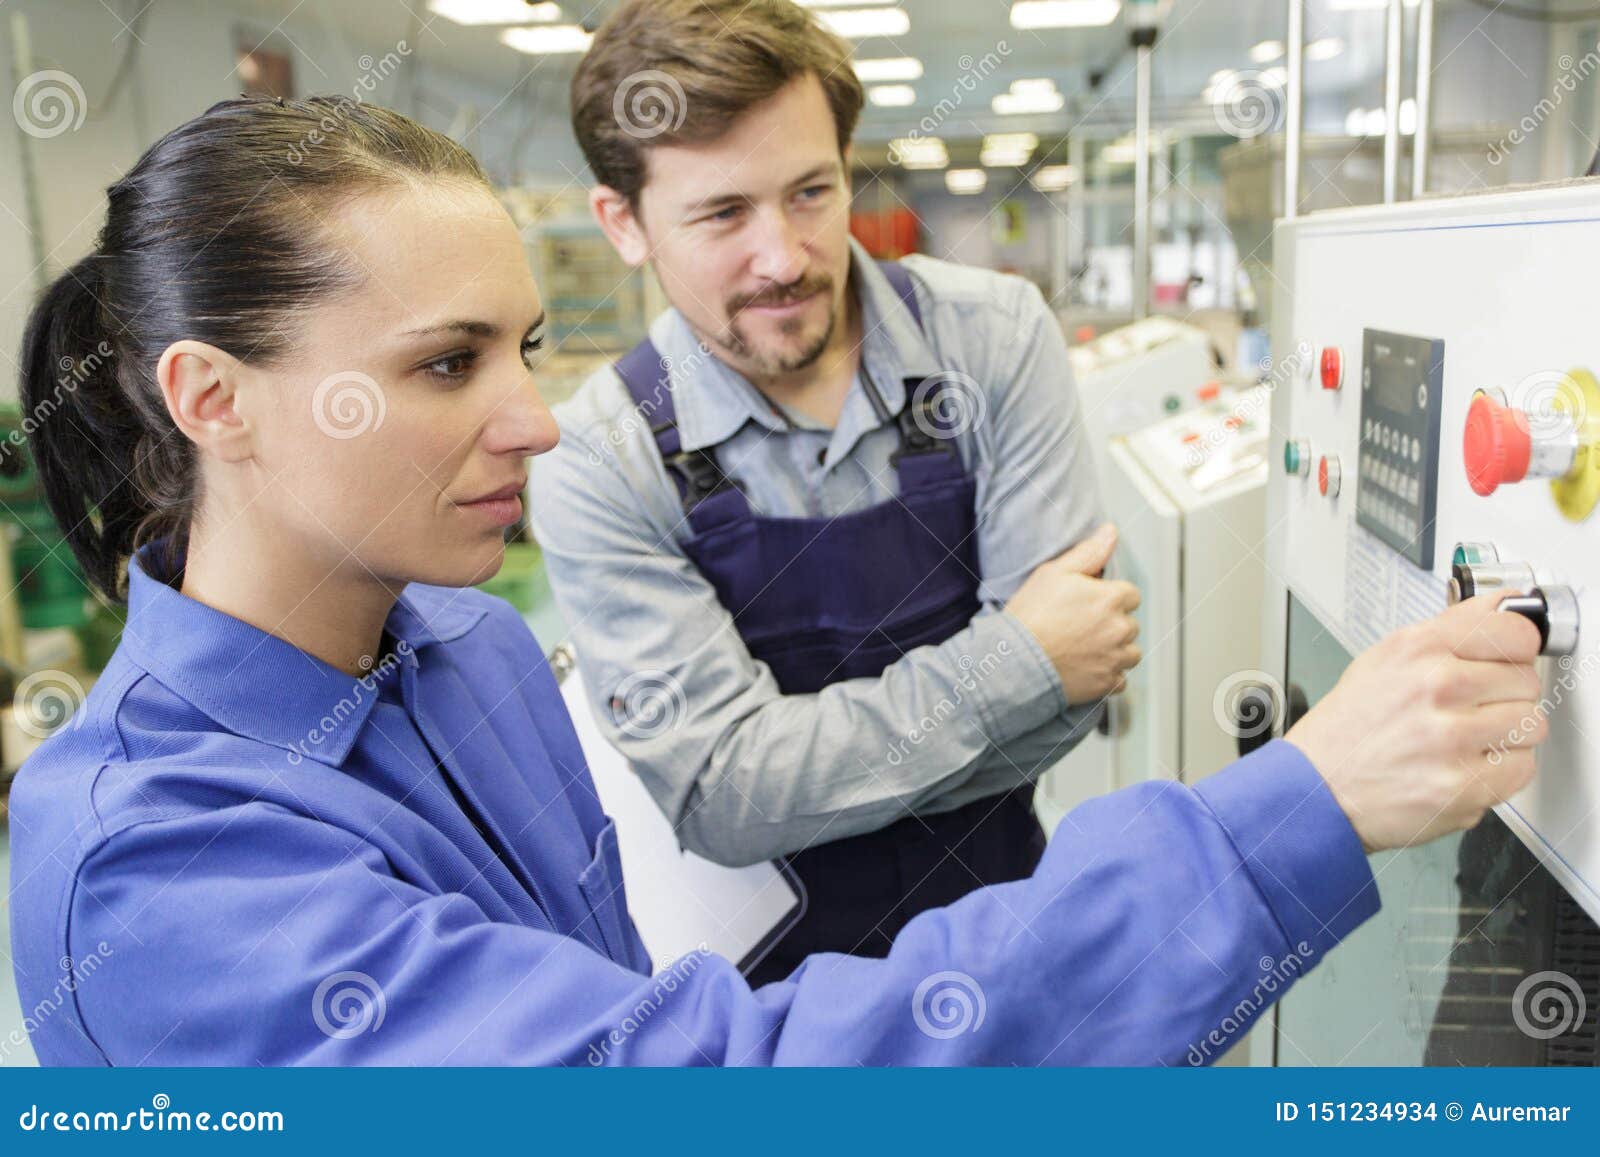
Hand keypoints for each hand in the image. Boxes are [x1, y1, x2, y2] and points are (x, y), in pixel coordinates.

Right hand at [1003, 523, 1141, 705]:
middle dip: (1112, 624)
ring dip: (1115, 651)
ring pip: (1130, 653)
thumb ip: (1089, 552)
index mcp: (1111, 598)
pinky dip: (1108, 677)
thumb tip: (1111, 532)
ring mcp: (1115, 658)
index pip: (1130, 595)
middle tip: (1081, 628)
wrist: (1014, 662)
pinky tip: (1086, 670)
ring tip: (1086, 650)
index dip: (1109, 598)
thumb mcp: (1053, 573)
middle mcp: (1120, 628)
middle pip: (1130, 624)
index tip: (1089, 605)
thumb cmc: (1030, 616)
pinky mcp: (1106, 684)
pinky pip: (1120, 681)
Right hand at [1285, 592, 1545, 852]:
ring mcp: (1451, 738)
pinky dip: (1500, 772)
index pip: (1514, 632)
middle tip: (1470, 710)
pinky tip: (1464, 766)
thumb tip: (1503, 606)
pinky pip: (1521, 768)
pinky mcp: (1464, 785)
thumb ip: (1449, 630)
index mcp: (1418, 648)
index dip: (1517, 649)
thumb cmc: (1348, 728)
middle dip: (1505, 697)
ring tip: (1466, 741)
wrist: (1316, 788)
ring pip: (1531, 725)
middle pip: (1527, 681)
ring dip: (1506, 736)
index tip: (1508, 660)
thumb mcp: (1384, 659)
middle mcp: (1436, 686)